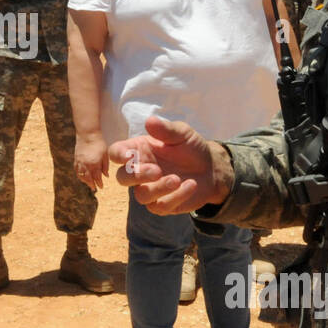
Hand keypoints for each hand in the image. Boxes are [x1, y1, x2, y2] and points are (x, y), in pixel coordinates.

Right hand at [74, 133, 108, 189]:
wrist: (88, 134)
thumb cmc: (99, 143)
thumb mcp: (105, 155)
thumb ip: (105, 166)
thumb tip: (106, 176)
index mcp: (94, 164)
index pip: (97, 177)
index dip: (99, 183)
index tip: (101, 187)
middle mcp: (86, 165)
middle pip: (88, 179)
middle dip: (92, 184)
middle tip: (94, 188)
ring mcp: (79, 162)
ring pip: (81, 175)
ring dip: (85, 181)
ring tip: (89, 183)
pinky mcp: (76, 159)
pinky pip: (76, 170)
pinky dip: (79, 175)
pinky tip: (82, 176)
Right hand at [107, 115, 231, 214]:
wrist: (211, 169)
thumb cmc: (191, 148)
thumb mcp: (182, 134)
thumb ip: (166, 130)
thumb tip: (150, 120)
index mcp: (138, 151)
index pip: (116, 153)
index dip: (118, 155)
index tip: (128, 156)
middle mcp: (139, 171)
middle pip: (122, 178)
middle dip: (136, 176)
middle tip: (156, 171)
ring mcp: (149, 189)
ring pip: (141, 196)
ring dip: (158, 189)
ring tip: (177, 179)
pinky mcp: (162, 204)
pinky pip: (160, 206)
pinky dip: (176, 196)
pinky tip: (191, 185)